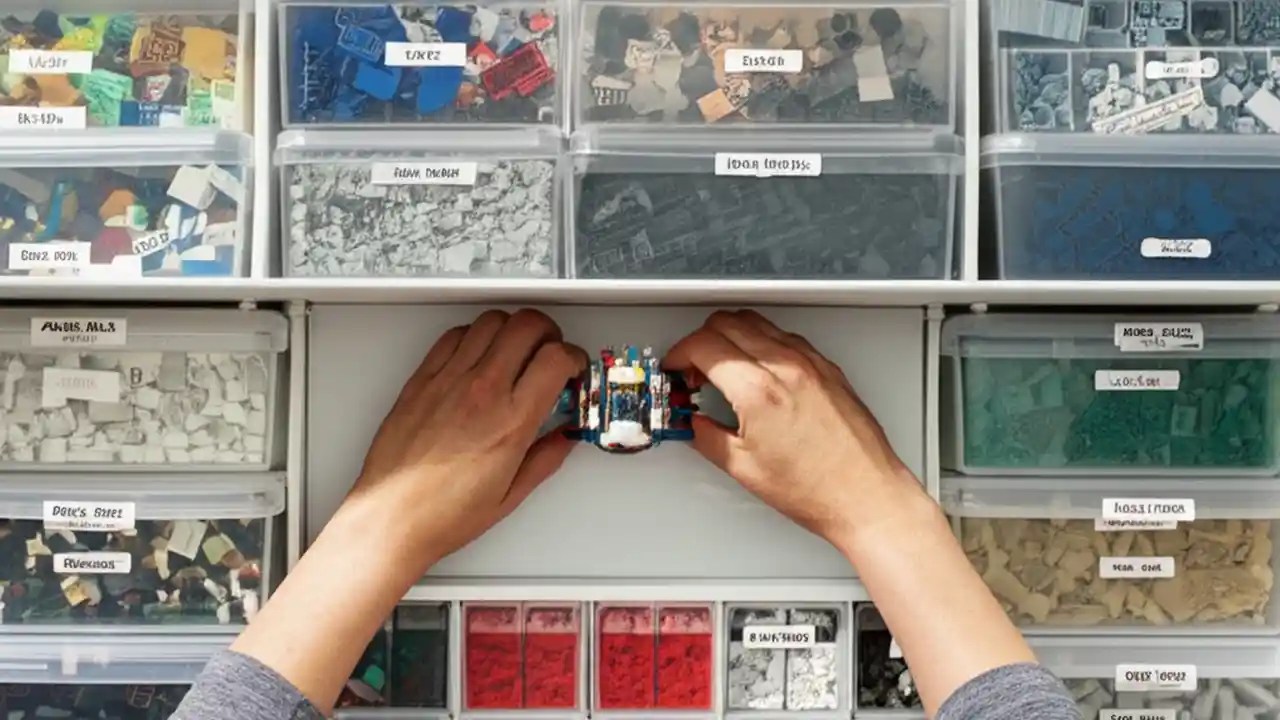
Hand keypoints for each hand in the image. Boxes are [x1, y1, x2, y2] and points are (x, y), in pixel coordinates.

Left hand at [348, 308, 586, 565]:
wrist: (390, 518)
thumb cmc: (442, 514)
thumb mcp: (511, 495)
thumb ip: (545, 459)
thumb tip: (563, 438)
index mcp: (511, 422)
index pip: (556, 358)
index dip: (574, 357)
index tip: (573, 369)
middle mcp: (481, 391)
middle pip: (527, 325)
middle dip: (549, 333)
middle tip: (550, 352)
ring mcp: (449, 381)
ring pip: (492, 320)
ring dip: (512, 329)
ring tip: (516, 351)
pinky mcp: (422, 380)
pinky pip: (454, 335)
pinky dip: (475, 336)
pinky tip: (479, 356)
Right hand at [664, 310, 922, 550]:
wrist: (865, 494)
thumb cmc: (817, 488)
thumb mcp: (743, 468)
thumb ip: (708, 437)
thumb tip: (695, 423)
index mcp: (759, 391)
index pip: (704, 344)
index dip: (679, 354)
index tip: (676, 368)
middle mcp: (786, 367)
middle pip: (727, 322)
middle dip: (700, 341)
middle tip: (694, 370)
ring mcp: (810, 363)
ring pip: (757, 321)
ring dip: (731, 336)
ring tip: (724, 369)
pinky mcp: (827, 368)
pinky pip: (785, 336)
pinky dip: (762, 343)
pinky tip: (757, 371)